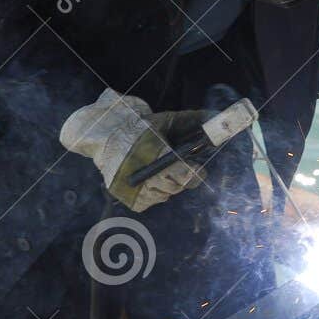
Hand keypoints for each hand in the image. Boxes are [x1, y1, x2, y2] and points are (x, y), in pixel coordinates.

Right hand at [60, 91, 208, 211]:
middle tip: (180, 167)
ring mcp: (135, 189)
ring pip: (166, 195)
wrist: (103, 134)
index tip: (199, 168)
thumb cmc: (138, 126)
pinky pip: (150, 202)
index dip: (194, 172)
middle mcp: (145, 174)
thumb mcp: (164, 119)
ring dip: (168, 185)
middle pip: (177, 186)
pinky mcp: (128, 198)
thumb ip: (190, 120)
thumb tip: (214, 116)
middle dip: (183, 177)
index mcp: (155, 153)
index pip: (184, 173)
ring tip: (161, 171)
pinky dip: (154, 194)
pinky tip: (149, 181)